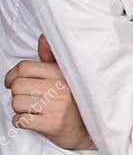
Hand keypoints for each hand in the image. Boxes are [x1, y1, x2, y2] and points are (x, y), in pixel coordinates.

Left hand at [3, 35, 94, 149]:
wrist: (85, 128)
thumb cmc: (72, 101)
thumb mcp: (65, 76)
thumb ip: (51, 58)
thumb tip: (43, 38)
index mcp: (62, 73)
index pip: (25, 67)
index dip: (12, 75)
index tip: (12, 81)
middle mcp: (60, 87)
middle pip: (18, 85)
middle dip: (16, 93)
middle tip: (26, 97)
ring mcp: (57, 106)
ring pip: (17, 102)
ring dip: (19, 108)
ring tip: (32, 108)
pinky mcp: (52, 123)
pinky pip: (21, 120)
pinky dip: (20, 121)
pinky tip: (32, 119)